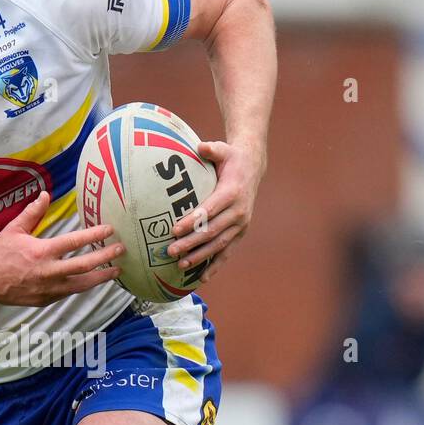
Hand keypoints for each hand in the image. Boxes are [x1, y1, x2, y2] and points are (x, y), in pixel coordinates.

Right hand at [0, 191, 123, 305]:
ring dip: (101, 277)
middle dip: (105, 257)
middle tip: (120, 250)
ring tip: (116, 270)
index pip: (75, 242)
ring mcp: (49, 289)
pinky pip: (70, 292)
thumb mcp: (14, 229)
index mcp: (42, 251)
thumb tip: (45, 194)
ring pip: (82, 284)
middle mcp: (48, 272)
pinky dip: (84, 286)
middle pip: (85, 266)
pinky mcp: (47, 300)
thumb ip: (33, 212)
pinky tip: (94, 280)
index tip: (109, 229)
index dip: (94, 235)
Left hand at [167, 137, 265, 280]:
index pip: (209, 210)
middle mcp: (239, 212)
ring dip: (200, 257)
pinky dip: (215, 265)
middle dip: (191, 243)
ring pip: (219, 245)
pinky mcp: (240, 233)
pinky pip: (227, 252)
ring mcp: (241, 225)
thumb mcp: (223, 149)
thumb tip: (200, 146)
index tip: (174, 229)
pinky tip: (202, 278)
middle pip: (212, 231)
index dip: (192, 221)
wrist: (253, 168)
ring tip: (181, 265)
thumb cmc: (231, 159)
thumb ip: (211, 149)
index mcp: (232, 193)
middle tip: (170, 250)